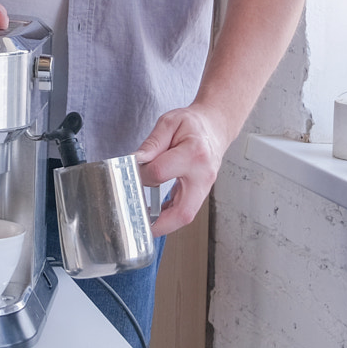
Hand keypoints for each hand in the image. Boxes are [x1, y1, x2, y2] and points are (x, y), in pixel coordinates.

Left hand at [135, 105, 229, 235]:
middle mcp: (202, 175)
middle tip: (138, 225)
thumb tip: (136, 161)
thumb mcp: (169, 123)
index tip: (131, 173)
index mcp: (193, 153)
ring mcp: (204, 187)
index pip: (160, 172)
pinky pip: (186, 211)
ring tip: (143, 222)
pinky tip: (154, 214)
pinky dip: (168, 216)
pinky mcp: (201, 193)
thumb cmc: (193, 125)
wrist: (215, 127)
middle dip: (159, 224)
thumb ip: (152, 143)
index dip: (141, 175)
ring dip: (163, 224)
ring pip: (186, 216)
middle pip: (183, 211)